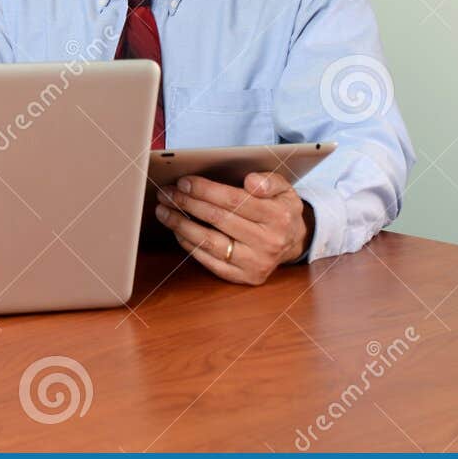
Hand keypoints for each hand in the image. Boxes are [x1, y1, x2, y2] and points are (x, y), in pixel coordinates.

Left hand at [153, 172, 311, 284]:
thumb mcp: (284, 189)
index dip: (205, 190)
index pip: (234, 201)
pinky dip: (190, 245)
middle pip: (218, 219)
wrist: (294, 242)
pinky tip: (177, 231)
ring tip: (163, 211)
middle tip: (165, 193)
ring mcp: (256, 263)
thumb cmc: (280, 210)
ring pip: (209, 242)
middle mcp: (268, 242)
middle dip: (187, 204)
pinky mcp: (245, 277)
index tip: (183, 182)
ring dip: (181, 225)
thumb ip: (270, 181)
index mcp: (278, 217)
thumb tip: (251, 181)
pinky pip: (210, 261)